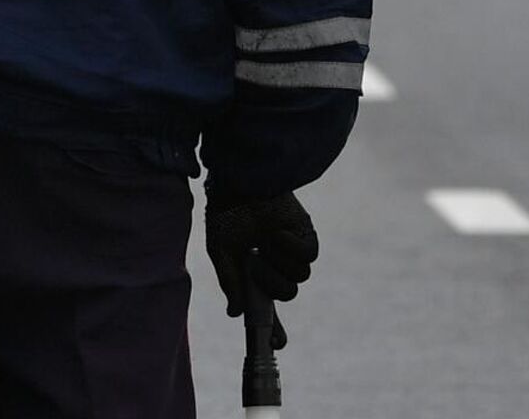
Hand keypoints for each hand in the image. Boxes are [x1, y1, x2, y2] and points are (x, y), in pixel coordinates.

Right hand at [206, 191, 317, 342]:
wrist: (240, 184)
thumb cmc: (226, 214)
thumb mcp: (220, 251)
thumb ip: (230, 282)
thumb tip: (235, 314)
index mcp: (255, 272)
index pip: (267, 307)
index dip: (273, 326)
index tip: (276, 344)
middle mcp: (276, 266)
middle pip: (287, 294)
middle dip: (272, 285)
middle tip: (255, 267)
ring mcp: (292, 252)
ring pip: (299, 278)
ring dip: (278, 263)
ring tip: (264, 242)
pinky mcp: (306, 238)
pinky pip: (307, 257)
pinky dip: (291, 247)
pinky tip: (277, 234)